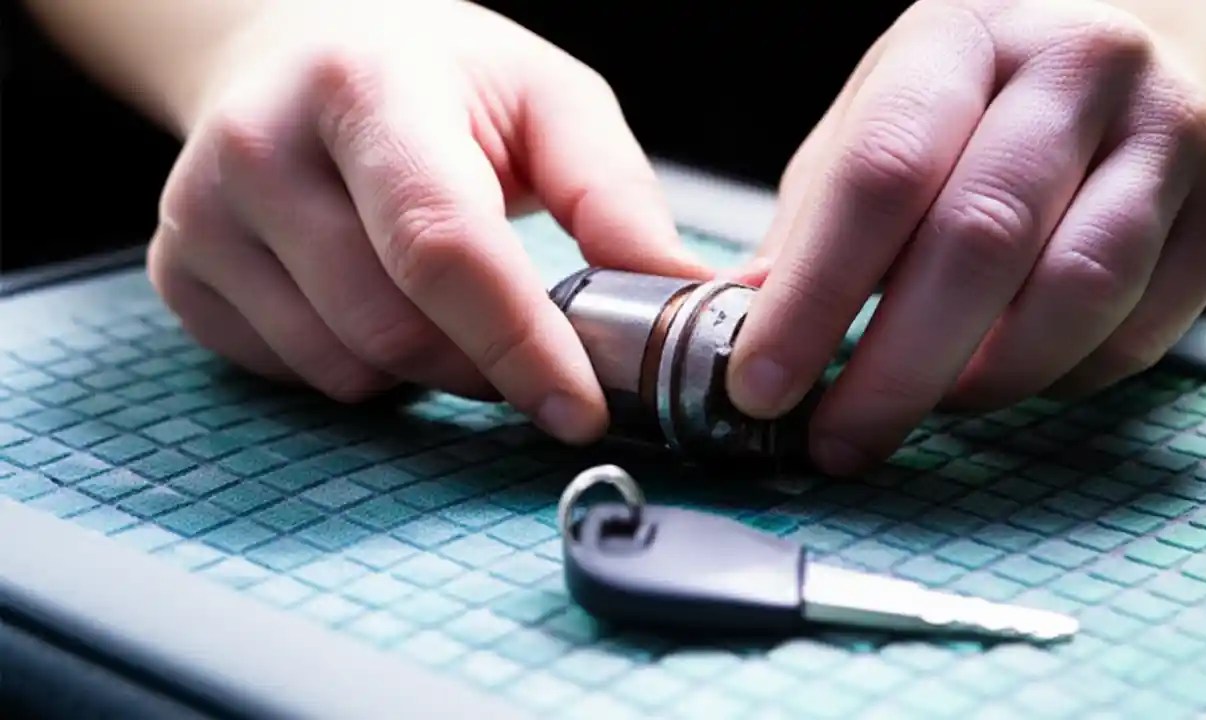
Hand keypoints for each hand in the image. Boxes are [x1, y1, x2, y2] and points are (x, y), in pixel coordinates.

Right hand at [147, 0, 710, 443]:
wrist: (296, 48)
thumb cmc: (433, 76)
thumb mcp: (544, 98)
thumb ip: (612, 194)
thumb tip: (680, 297)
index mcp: (366, 88)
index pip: (441, 246)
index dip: (518, 345)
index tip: (579, 410)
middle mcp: (261, 147)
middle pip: (392, 328)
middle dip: (482, 366)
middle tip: (527, 345)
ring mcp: (201, 214)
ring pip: (342, 369)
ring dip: (422, 368)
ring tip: (441, 301)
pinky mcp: (180, 271)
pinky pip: (292, 375)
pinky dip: (356, 366)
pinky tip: (370, 300)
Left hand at [726, 0, 1205, 474]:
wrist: (1118, 75)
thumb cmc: (974, 113)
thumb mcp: (876, 128)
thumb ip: (815, 219)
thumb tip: (745, 314)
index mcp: (964, 36)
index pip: (881, 172)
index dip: (815, 293)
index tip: (761, 383)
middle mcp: (1078, 67)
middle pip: (978, 239)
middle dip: (893, 369)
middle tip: (837, 440)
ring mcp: (1169, 132)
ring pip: (1075, 293)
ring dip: (985, 381)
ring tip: (928, 405)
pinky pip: (1137, 333)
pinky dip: (1059, 378)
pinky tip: (1009, 374)